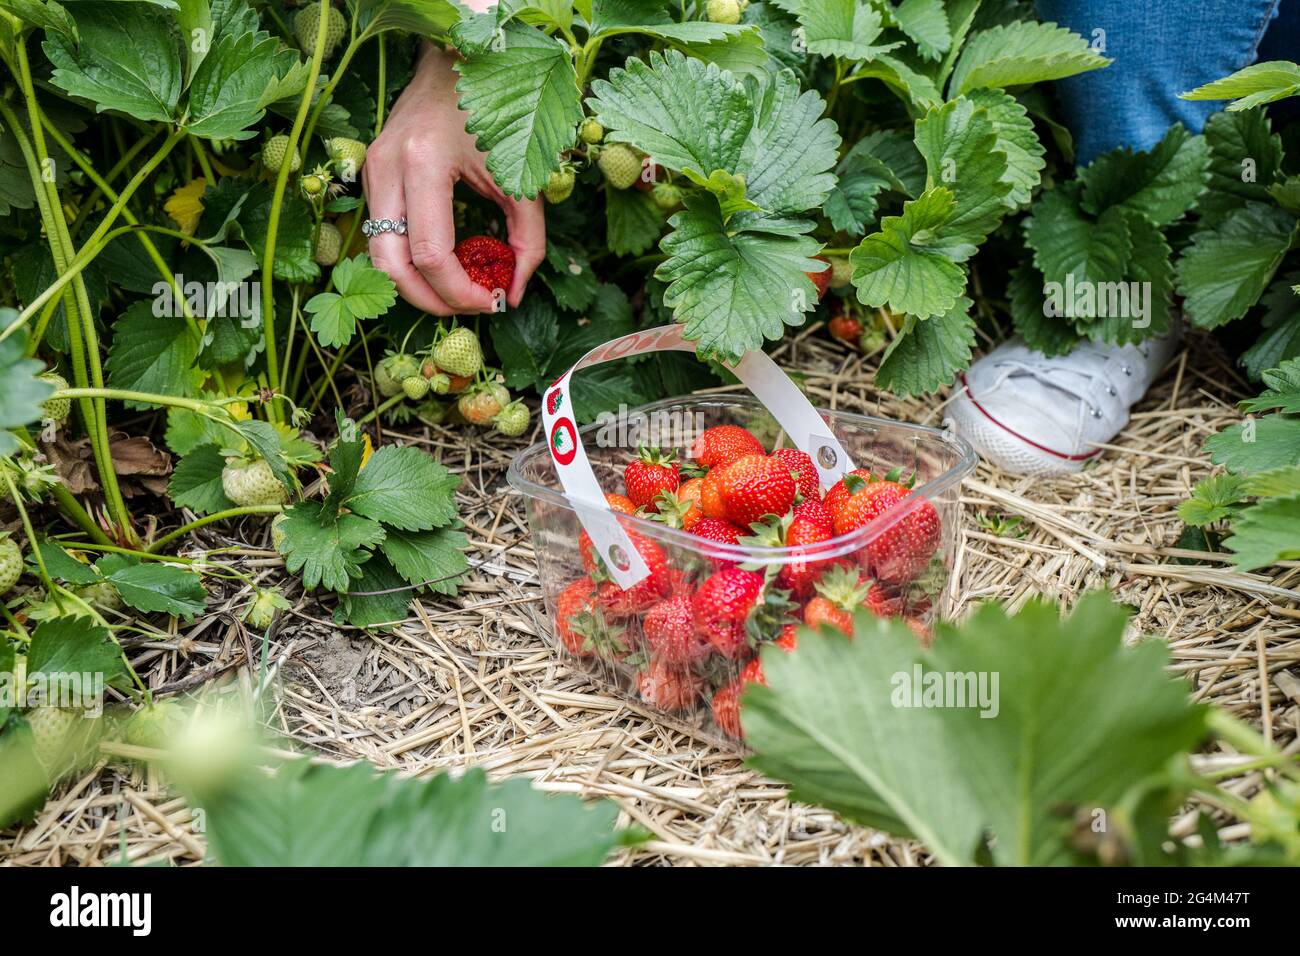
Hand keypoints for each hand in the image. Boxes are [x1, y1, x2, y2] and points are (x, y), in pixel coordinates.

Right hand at [363, 43, 544, 313]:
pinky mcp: (371, 177)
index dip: (460, 292)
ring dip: (414, 287)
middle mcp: (388, 170)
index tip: (492, 301)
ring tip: (454, 292)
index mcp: (424, 165)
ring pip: (377, 256)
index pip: (431, 254)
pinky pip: (381, 236)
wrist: (455, 65)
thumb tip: (516, 292)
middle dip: (429, 301)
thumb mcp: (521, 176)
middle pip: (391, 265)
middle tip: (468, 308)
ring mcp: (372, 173)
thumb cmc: (494, 115)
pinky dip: (407, 262)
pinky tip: (440, 266)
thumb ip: (528, 239)